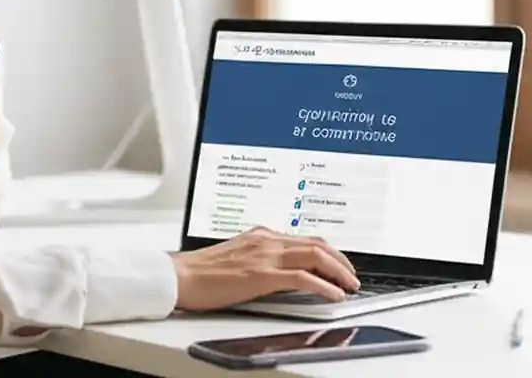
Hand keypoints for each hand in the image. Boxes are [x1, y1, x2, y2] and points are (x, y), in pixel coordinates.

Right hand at [169, 227, 358, 311]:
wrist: (179, 275)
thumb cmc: (201, 271)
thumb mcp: (237, 257)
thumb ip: (259, 258)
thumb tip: (280, 273)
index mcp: (260, 235)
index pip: (304, 239)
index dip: (328, 251)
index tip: (339, 264)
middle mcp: (266, 240)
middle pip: (316, 244)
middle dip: (341, 260)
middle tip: (352, 276)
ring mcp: (265, 255)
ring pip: (315, 256)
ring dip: (339, 271)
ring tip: (350, 285)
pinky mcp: (261, 275)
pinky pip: (302, 277)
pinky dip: (324, 286)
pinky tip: (334, 295)